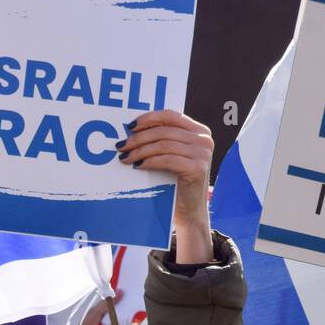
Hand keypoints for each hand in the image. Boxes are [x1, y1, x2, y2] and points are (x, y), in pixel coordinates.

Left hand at [119, 109, 213, 262]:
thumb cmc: (175, 180)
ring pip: (163, 145)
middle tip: (121, 146)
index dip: (148, 118)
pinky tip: (138, 165)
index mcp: (198, 130)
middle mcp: (203, 139)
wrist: (188, 210)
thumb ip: (161, 138)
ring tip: (126, 157)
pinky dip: (149, 161)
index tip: (130, 127)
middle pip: (164, 131)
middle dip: (139, 138)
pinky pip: (167, 159)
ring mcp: (203, 153)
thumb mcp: (171, 154)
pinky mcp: (198, 168)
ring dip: (140, 151)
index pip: (170, 115)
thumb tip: (130, 129)